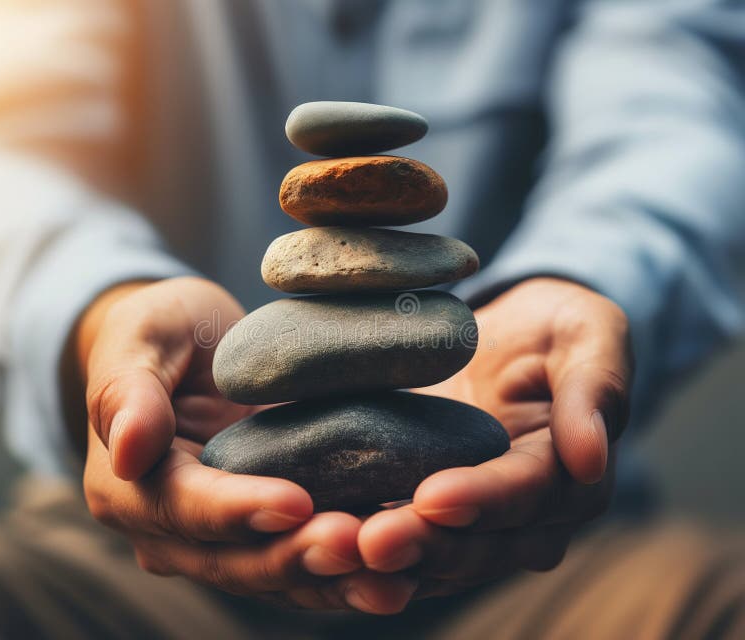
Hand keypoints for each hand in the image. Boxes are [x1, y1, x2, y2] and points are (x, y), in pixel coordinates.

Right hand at [76, 277, 387, 607]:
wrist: (186, 350)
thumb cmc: (159, 332)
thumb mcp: (139, 338)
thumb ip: (127, 392)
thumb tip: (127, 451)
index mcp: (128, 488)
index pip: (184, 507)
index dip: (237, 510)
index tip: (295, 502)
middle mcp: (171, 531)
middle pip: (233, 559)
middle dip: (295, 556)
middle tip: (356, 544)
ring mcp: (220, 541)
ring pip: (276, 576)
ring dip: (332, 581)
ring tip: (392, 578)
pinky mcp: (264, 535)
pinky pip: (303, 565)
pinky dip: (345, 574)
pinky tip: (398, 573)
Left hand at [356, 277, 632, 599]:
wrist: (516, 336)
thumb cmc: (558, 328)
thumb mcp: (590, 335)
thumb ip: (596, 390)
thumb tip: (591, 458)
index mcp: (571, 477)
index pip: (527, 496)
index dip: (483, 500)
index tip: (432, 496)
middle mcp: (526, 517)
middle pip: (478, 544)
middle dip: (425, 545)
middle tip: (369, 540)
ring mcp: (476, 521)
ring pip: (436, 557)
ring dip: (389, 559)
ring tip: (336, 548)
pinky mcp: (433, 513)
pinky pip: (404, 540)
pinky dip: (366, 550)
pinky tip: (323, 539)